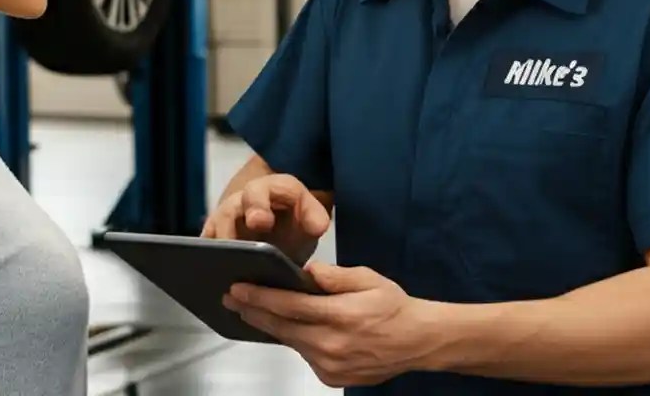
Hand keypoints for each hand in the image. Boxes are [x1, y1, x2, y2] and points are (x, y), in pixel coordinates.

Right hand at [200, 174, 329, 263]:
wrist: (282, 225)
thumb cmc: (295, 219)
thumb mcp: (311, 216)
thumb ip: (316, 218)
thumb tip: (317, 227)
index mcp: (268, 190)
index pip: (259, 191)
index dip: (257, 206)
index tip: (259, 222)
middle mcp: (241, 201)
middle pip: (229, 212)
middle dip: (230, 230)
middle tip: (233, 250)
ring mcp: (224, 220)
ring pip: (213, 232)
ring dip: (216, 251)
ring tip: (222, 273)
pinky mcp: (214, 239)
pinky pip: (206, 250)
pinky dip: (209, 264)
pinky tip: (217, 284)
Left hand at [222, 262, 436, 387]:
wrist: (418, 342)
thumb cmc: (393, 307)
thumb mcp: (368, 279)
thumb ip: (334, 276)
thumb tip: (307, 271)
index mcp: (341, 315)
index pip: (289, 305)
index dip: (260, 297)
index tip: (238, 288)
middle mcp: (332, 344)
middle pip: (281, 326)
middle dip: (253, 311)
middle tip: (231, 298)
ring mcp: (330, 365)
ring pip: (290, 342)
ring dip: (270, 326)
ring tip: (251, 310)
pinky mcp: (331, 378)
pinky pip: (304, 355)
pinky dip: (295, 341)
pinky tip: (287, 328)